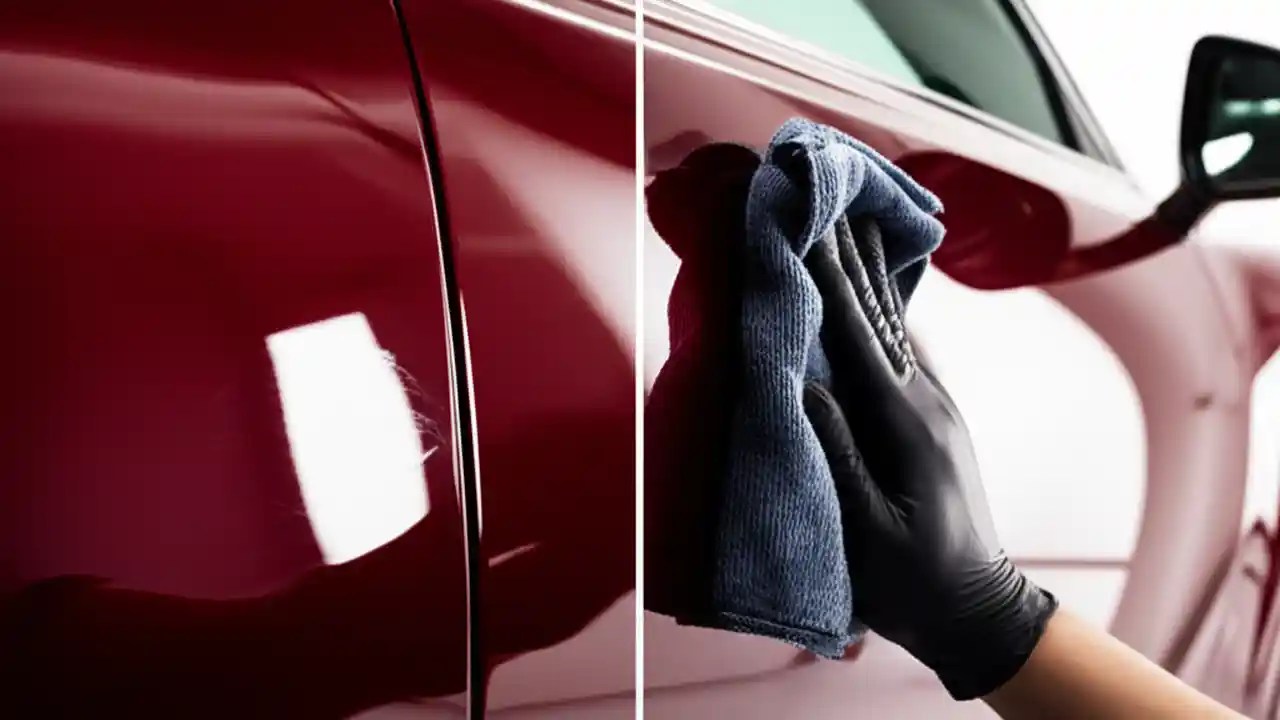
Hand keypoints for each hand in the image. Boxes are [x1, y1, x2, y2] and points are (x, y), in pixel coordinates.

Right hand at [801, 217, 1056, 699]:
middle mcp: (929, 403)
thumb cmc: (914, 582)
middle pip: (883, 314)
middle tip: (836, 196)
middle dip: (855, 254)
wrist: (977, 611)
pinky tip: (876, 293)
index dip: (833, 278)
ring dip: (872, 274)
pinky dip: (883, 311)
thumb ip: (837, 454)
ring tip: (855, 225)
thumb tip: (805, 384)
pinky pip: (904, 350)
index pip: (860, 336)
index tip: (813, 224)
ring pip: (897, 326)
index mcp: (908, 425)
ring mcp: (937, 409)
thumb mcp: (867, 528)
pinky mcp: (934, 421)